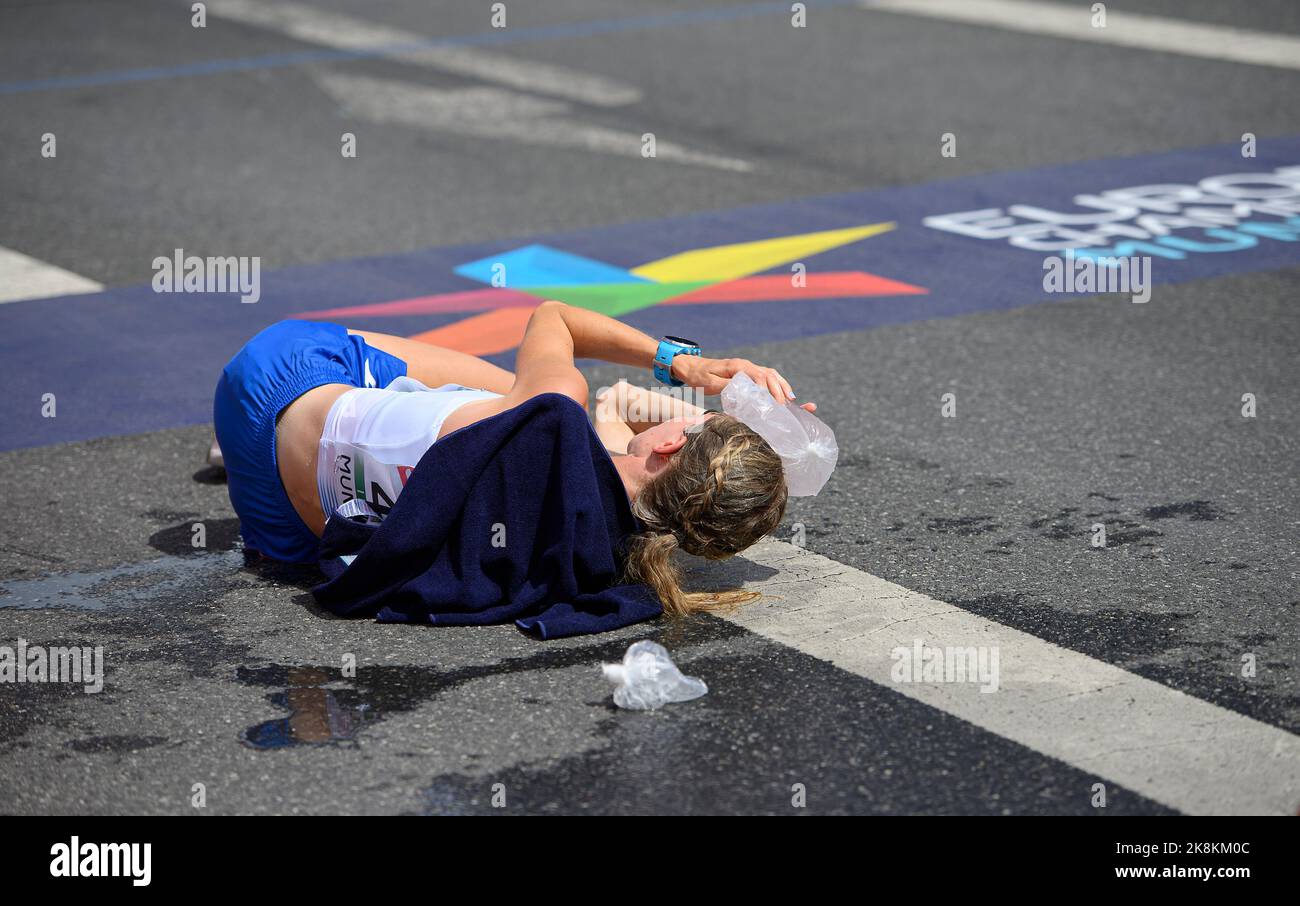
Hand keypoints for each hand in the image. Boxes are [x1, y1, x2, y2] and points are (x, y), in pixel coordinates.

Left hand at [672, 355, 798, 403]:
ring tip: (792, 400)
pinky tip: (784, 394)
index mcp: (738, 366)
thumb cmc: (699, 376)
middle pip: (768, 375)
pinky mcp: (747, 373)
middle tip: (785, 405)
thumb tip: (744, 390)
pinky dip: (777, 384)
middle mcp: (745, 365)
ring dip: (782, 386)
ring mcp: (747, 368)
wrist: (691, 367)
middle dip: (779, 389)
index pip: (758, 376)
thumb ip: (726, 386)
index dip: (767, 388)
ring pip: (771, 374)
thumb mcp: (709, 383)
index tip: (773, 402)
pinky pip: (766, 377)